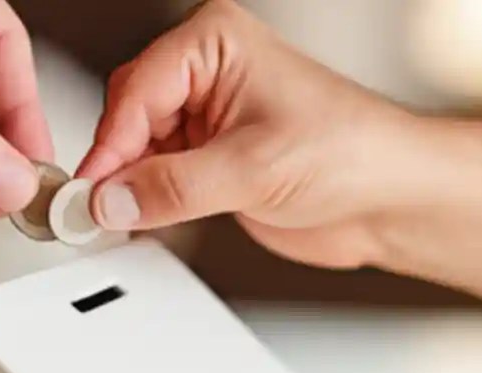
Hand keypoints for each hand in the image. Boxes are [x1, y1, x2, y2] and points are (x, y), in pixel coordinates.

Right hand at [77, 0, 429, 268]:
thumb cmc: (354, 153)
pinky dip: (146, 202)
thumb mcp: (254, 169)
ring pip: (136, 150)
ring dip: (129, 188)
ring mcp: (206, 117)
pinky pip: (157, 177)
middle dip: (116, 165)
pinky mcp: (210, 159)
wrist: (391, 200)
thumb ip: (176, 186)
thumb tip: (113, 200)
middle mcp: (207, 73)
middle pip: (127, 116)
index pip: (137, 89)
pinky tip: (142, 221)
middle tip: (98, 211)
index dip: (110, 144)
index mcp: (216, 42)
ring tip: (118, 222)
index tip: (91, 190)